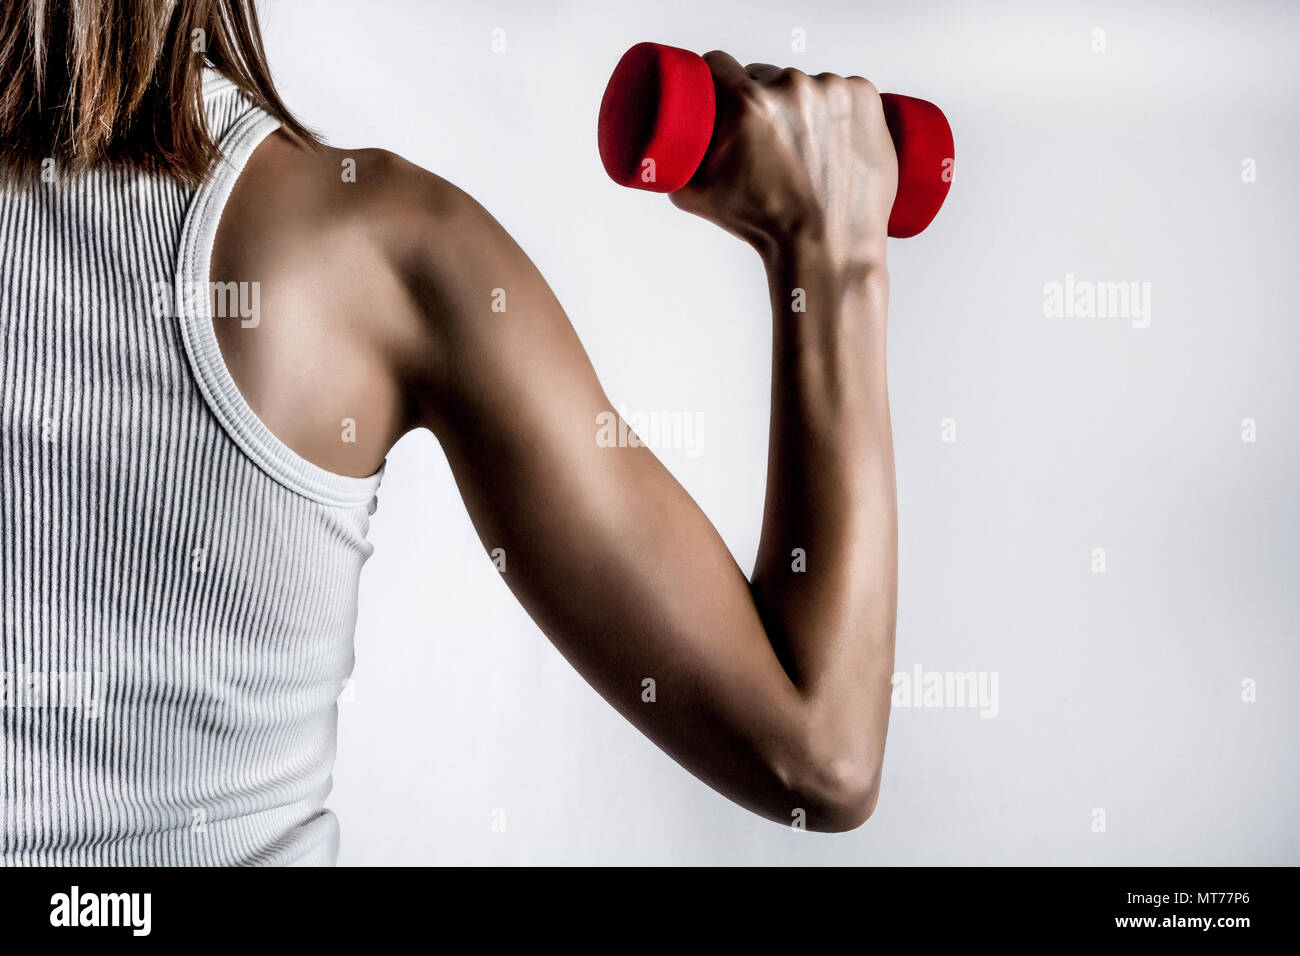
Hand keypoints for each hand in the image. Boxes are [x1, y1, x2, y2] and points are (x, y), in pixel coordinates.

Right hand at [669, 51, 897, 269]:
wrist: (826, 248)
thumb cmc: (765, 226)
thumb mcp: (698, 198)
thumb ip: (670, 166)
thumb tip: (652, 151)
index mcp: (748, 105)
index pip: (719, 63)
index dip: (716, 77)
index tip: (721, 91)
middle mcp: (791, 89)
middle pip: (765, 76)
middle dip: (762, 100)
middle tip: (767, 138)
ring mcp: (833, 90)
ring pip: (806, 84)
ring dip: (803, 105)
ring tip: (806, 148)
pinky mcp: (865, 97)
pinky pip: (844, 88)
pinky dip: (839, 107)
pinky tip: (835, 136)